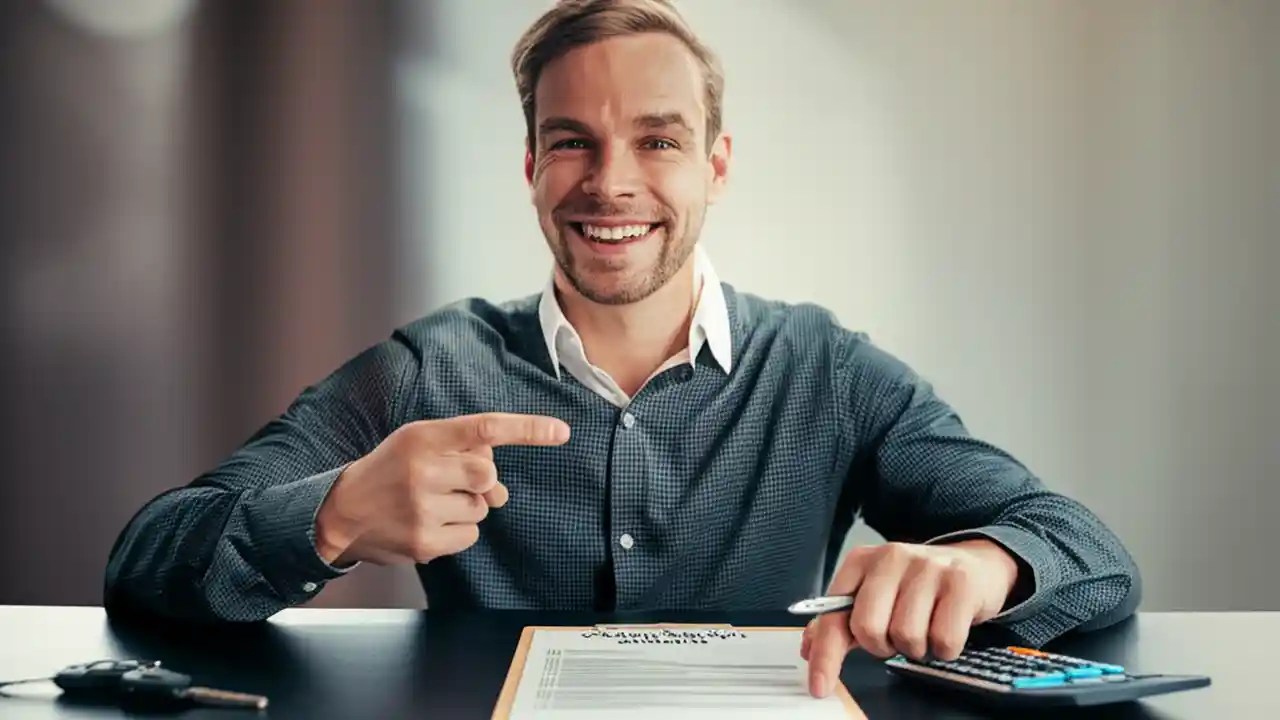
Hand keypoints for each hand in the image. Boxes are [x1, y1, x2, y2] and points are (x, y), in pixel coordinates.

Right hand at [314, 412, 570, 566]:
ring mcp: (423, 508)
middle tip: (452, 481)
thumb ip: (465, 455)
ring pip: (481, 508)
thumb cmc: (390, 472)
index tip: (561, 432)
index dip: (527, 429)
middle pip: (488, 475)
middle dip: (480, 481)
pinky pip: (471, 536)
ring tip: (431, 503)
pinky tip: (429, 523)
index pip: (485, 427)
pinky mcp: (424, 542)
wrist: (341, 513)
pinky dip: (458, 531)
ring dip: (466, 506)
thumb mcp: (420, 446)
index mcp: (424, 437)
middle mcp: (423, 470)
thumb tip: (502, 494)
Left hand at [801, 539, 1018, 697]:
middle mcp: (891, 558)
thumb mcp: (875, 593)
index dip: (825, 655)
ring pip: (907, 636)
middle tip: (894, 637)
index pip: (833, 614)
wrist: (975, 563)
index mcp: (861, 561)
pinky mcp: (960, 583)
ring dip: (916, 647)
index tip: (820, 685)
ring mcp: (927, 568)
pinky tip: (945, 627)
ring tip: (924, 627)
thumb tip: (809, 649)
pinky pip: (943, 639)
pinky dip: (944, 648)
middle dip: (881, 646)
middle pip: (869, 628)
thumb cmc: (918, 585)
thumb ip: (840, 621)